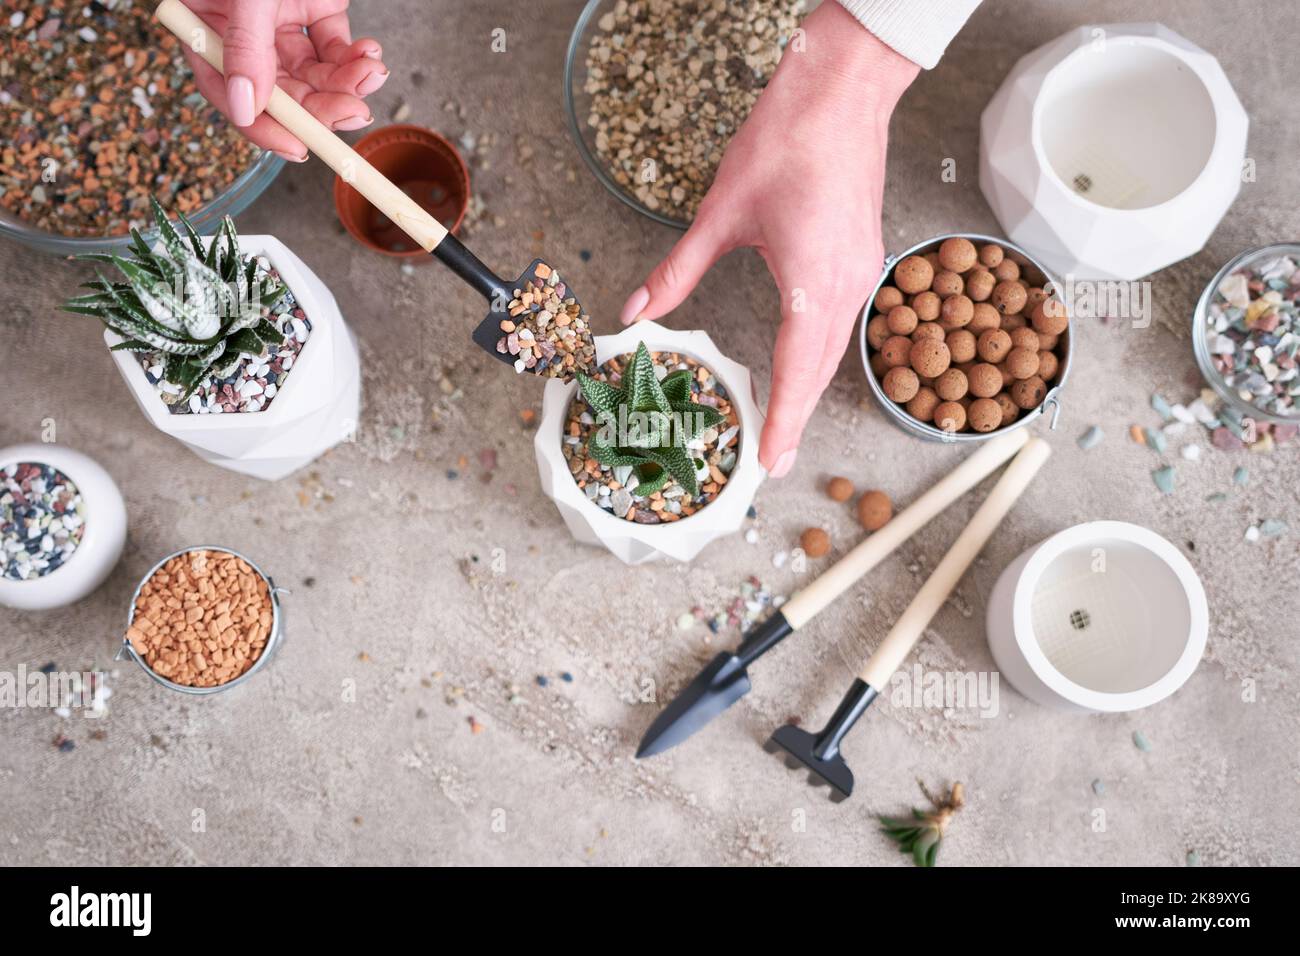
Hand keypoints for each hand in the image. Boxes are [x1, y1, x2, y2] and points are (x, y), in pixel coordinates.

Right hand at [179, 0, 389, 161]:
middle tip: (354, 112)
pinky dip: (356, 59)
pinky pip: (336, 48)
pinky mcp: (315, 8)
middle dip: (321, 106)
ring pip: (314, 75)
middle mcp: (243, 31)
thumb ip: (248, 47)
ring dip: (346, 83)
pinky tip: (370, 55)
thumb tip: (250, 108)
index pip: (232, 94)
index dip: (265, 126)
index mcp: (209, 28)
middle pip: (282, 91)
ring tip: (371, 72)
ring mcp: (279, 21)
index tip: (298, 147)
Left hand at [619, 3, 917, 476]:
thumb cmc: (785, 142)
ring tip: (783, 424)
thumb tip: (633, 313)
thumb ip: (676, 272)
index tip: (770, 460)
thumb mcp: (720, 214)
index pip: (797, 368)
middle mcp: (845, 283)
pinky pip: (843, 321)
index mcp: (810, 279)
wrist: (842, 92)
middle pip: (819, 369)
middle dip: (796, 417)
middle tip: (774, 461)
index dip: (783, 419)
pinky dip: (820, 353)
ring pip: (835, 348)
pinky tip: (802, 363)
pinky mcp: (864, 258)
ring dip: (809, 388)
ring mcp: (862, 271)